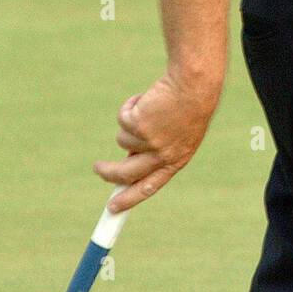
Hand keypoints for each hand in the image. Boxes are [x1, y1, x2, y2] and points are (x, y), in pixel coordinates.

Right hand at [93, 71, 219, 212]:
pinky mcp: (139, 125)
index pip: (149, 187)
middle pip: (125, 174)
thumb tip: (128, 158)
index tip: (112, 209)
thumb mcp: (177, 134)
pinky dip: (130, 105)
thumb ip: (156, 149)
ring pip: (122, 139)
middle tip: (97, 167)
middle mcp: (163, 155)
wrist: (194, 82)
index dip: (129, 199)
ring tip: (149, 106)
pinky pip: (122, 117)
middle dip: (108, 173)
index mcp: (176, 160)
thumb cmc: (189, 104)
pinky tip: (147, 96)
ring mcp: (150, 141)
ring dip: (130, 123)